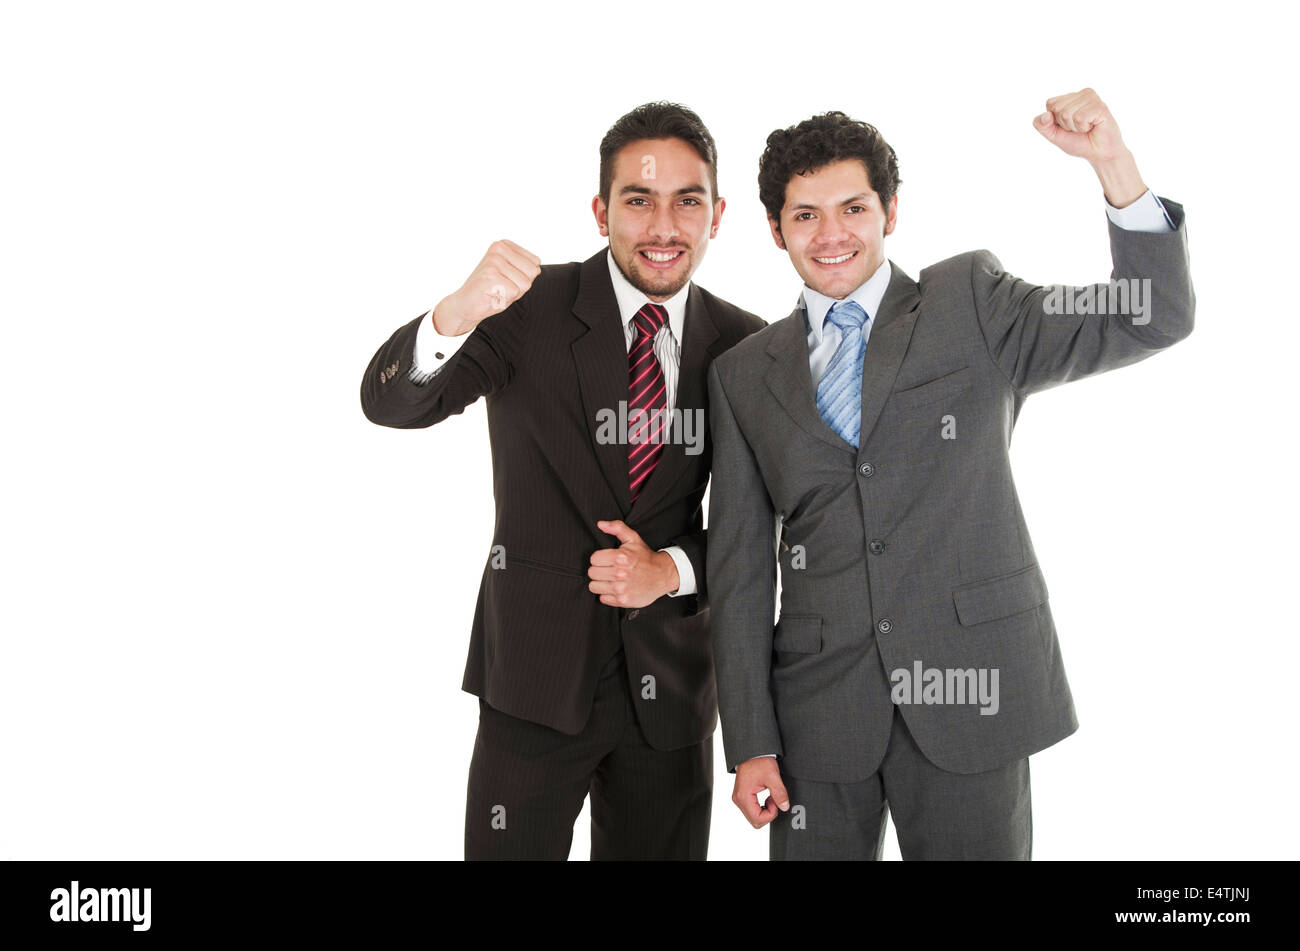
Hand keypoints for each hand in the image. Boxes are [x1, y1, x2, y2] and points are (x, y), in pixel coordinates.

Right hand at [434, 239, 540, 334]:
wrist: (465, 305)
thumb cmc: (491, 291)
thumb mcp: (513, 276)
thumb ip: (527, 269)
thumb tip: (537, 267)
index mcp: (504, 245)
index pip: (535, 263)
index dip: (523, 278)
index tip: (506, 279)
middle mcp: (498, 248)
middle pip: (532, 272)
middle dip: (520, 286)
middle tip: (501, 287)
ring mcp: (493, 260)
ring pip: (525, 283)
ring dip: (512, 293)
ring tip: (496, 291)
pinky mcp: (490, 275)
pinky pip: (514, 292)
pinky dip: (505, 299)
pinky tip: (491, 295)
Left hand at [588, 519, 678, 607]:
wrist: (663, 575)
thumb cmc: (646, 557)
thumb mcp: (633, 539)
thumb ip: (617, 528)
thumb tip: (600, 524)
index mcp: (621, 557)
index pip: (594, 559)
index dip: (600, 559)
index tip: (607, 560)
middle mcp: (620, 573)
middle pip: (592, 573)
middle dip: (599, 571)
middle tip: (609, 570)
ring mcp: (621, 588)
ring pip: (594, 586)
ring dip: (601, 583)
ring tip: (612, 580)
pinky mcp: (623, 600)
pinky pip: (602, 598)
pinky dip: (608, 595)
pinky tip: (617, 588)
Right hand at [733, 757, 789, 828]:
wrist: (752, 752)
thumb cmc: (759, 761)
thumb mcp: (772, 776)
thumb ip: (779, 793)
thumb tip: (784, 807)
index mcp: (743, 796)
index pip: (757, 819)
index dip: (770, 814)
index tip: (775, 801)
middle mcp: (738, 799)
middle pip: (755, 821)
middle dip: (768, 814)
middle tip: (773, 799)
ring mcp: (739, 798)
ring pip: (753, 817)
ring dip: (765, 811)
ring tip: (770, 796)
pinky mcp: (742, 797)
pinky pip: (752, 810)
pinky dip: (761, 807)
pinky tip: (766, 796)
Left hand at [1034, 87, 1145, 207]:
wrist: (1101, 154)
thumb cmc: (1081, 144)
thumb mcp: (1056, 136)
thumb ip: (1043, 125)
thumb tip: (1044, 114)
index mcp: (1071, 97)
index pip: (1049, 104)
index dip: (1055, 121)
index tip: (1069, 128)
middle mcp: (1083, 94)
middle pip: (1056, 107)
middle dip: (1064, 124)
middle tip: (1080, 130)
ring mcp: (1093, 98)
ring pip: (1067, 112)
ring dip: (1075, 127)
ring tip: (1088, 129)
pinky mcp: (1102, 106)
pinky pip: (1080, 116)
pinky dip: (1084, 127)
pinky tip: (1094, 127)